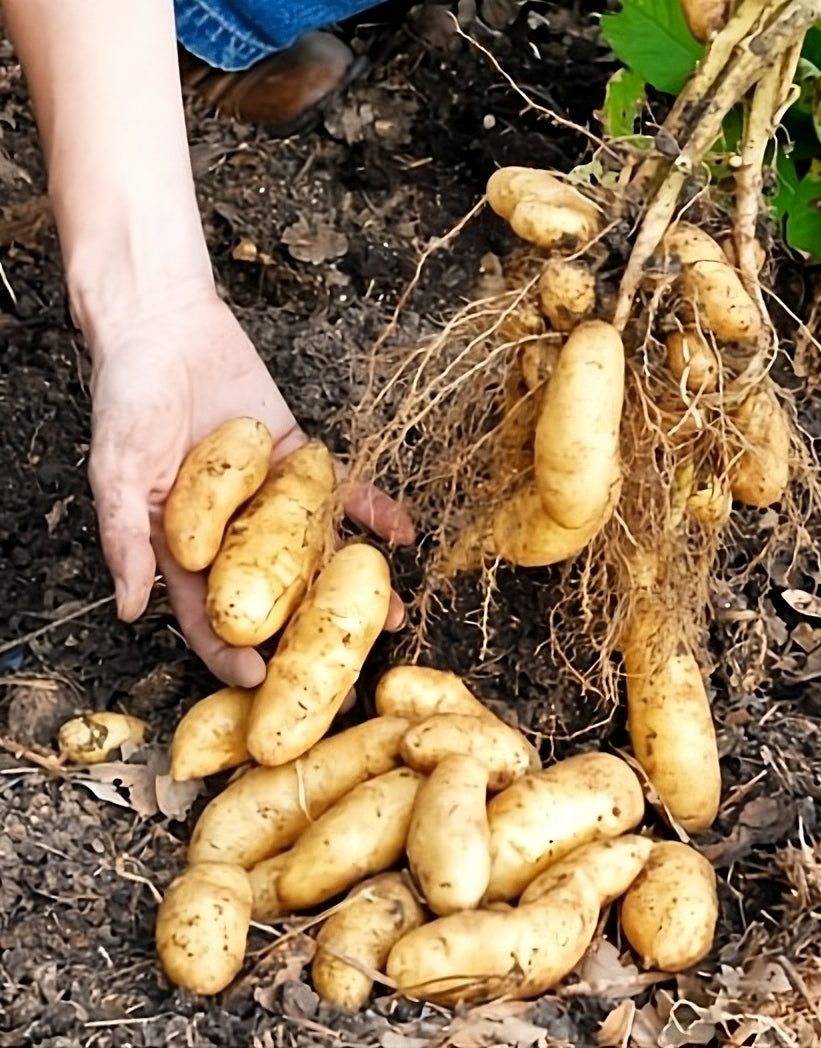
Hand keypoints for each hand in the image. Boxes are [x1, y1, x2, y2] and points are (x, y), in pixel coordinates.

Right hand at [86, 288, 412, 686]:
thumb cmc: (128, 395)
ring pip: (313, 550)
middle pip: (272, 592)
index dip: (227, 647)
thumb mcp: (116, 470)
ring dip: (351, 581)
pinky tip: (400, 533)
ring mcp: (268, 496)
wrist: (164, 325)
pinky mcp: (297, 459)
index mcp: (180, 542)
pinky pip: (338, 490)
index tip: (257, 679)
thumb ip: (124, 536)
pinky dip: (370, 510)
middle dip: (307, 631)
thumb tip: (129, 606)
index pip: (206, 610)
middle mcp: (229, 528)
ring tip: (391, 613)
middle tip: (342, 665)